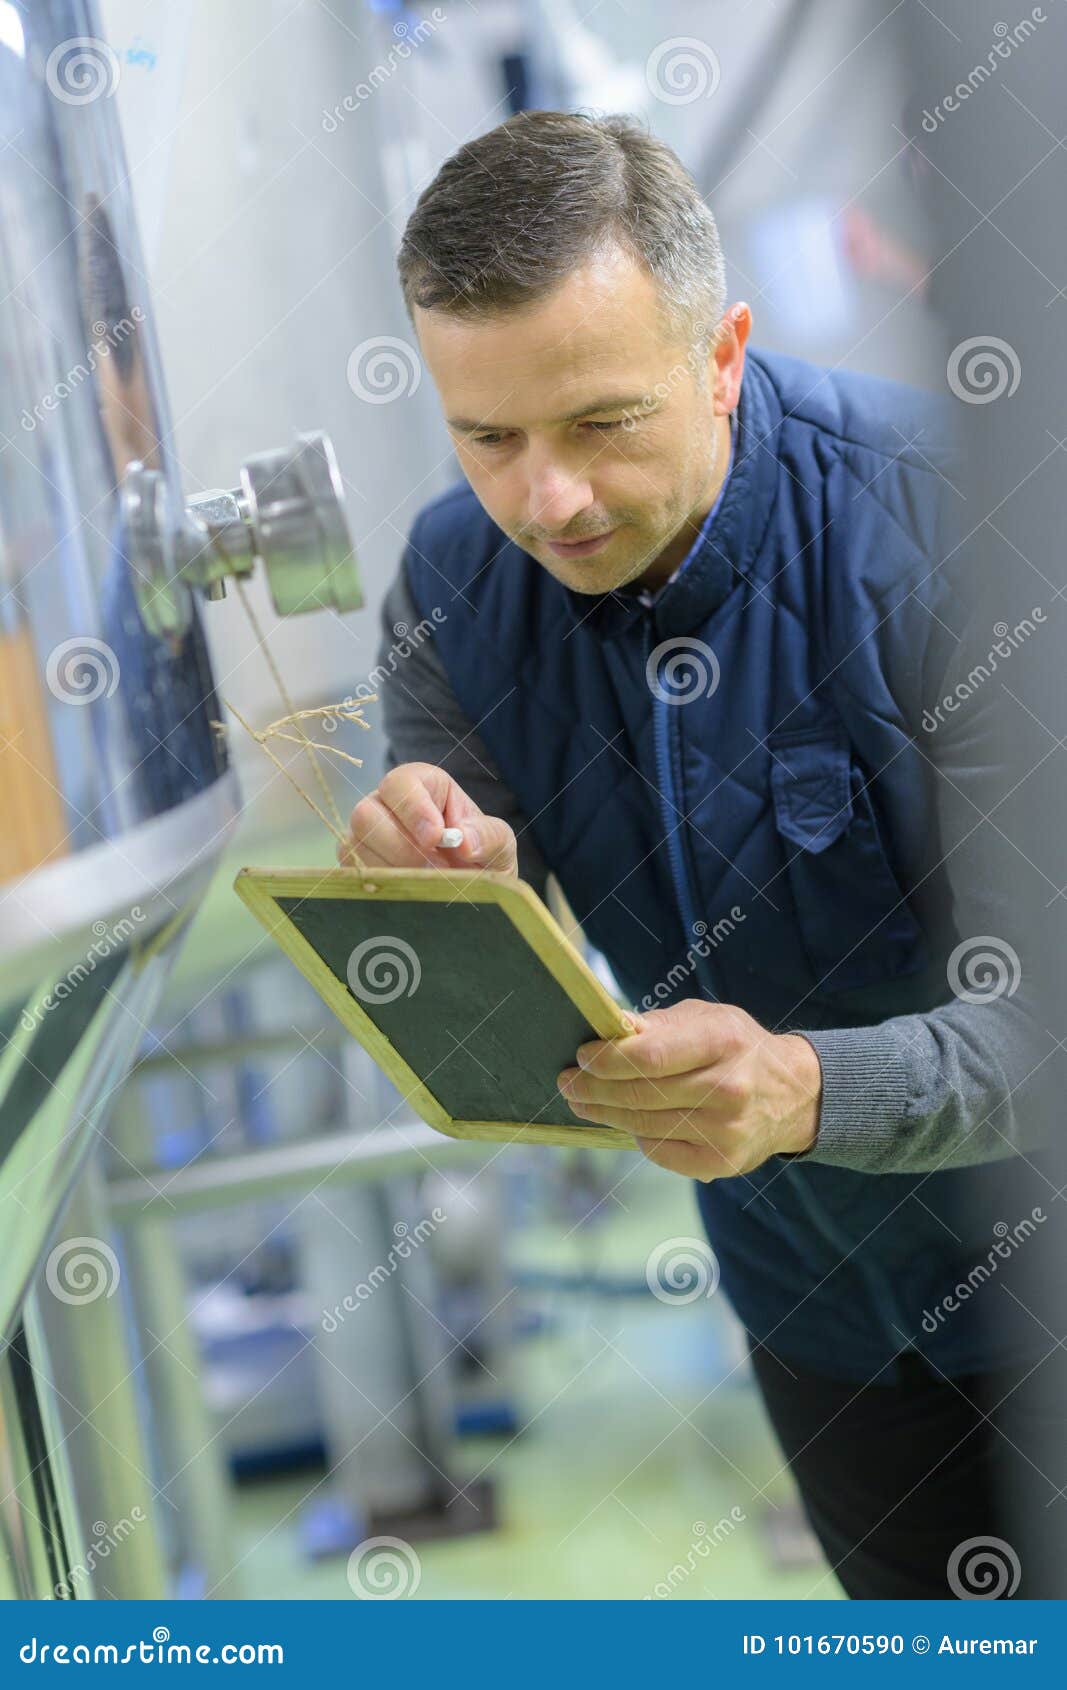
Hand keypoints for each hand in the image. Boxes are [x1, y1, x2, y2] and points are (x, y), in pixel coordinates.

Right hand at [338, 761, 518, 874]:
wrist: (470, 891)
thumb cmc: (481, 856)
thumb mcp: (499, 843)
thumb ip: (488, 836)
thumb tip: (463, 842)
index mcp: (421, 785)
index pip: (400, 783)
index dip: (413, 808)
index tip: (435, 837)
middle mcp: (384, 805)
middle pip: (365, 814)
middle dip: (399, 847)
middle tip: (432, 869)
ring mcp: (364, 838)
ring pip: (354, 848)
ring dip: (392, 872)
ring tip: (427, 884)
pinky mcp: (355, 867)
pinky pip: (352, 875)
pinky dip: (380, 889)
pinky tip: (407, 895)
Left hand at [556, 999, 821, 1180]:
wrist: (794, 1095)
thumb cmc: (737, 1048)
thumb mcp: (707, 1019)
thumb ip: (658, 1025)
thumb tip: (610, 1027)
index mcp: (723, 1042)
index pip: (650, 1056)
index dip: (607, 1059)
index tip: (581, 1056)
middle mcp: (728, 1088)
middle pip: (641, 1094)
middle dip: (594, 1088)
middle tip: (567, 1083)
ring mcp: (726, 1130)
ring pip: (645, 1125)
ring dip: (605, 1113)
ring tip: (582, 1101)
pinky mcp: (721, 1162)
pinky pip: (659, 1151)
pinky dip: (638, 1136)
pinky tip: (628, 1122)